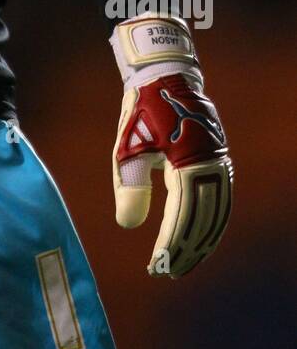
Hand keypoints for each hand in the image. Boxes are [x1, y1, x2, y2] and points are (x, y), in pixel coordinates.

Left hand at [110, 15, 232, 277]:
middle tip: (168, 271)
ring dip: (201, 239)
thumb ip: (130, 188)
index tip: (157, 266)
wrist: (166, 77)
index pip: (183, 216)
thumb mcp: (128, 149)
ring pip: (216, 212)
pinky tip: (198, 237)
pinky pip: (220, 199)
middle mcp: (213, 165)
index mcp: (190, 162)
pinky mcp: (219, 161)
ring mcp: (220, 162)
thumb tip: (128, 227)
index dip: (171, 244)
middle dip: (186, 248)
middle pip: (204, 219)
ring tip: (182, 261)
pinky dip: (210, 221)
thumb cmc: (143, 112)